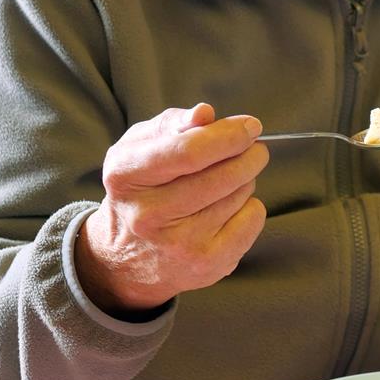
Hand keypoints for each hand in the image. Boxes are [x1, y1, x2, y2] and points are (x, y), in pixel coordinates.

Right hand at [75, 103, 267, 315]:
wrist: (126, 258)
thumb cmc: (140, 188)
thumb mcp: (141, 147)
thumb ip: (173, 123)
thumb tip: (205, 114)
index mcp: (126, 176)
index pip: (189, 151)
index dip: (228, 135)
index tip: (251, 126)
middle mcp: (147, 214)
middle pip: (222, 175)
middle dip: (249, 155)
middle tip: (253, 149)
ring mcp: (178, 244)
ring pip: (240, 195)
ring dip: (245, 180)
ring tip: (228, 181)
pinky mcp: (206, 265)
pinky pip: (251, 220)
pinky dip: (251, 207)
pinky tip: (231, 207)